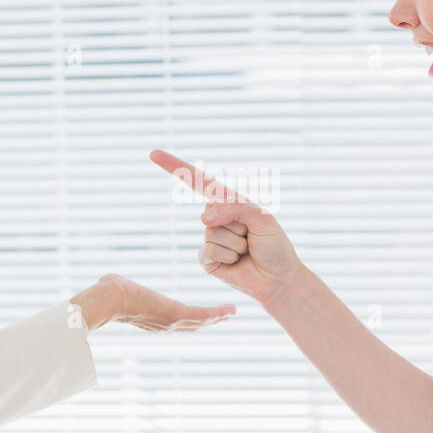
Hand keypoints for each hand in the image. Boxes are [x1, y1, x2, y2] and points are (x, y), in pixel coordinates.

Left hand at [97, 272, 235, 331]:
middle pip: (193, 325)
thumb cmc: (105, 294)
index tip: (204, 317)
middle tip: (225, 317)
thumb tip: (108, 279)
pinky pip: (202, 315)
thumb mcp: (117, 288)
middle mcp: (164, 325)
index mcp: (152, 320)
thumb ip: (119, 285)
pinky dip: (217, 313)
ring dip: (218, 318)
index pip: (177, 322)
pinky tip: (230, 310)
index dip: (193, 320)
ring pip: (200, 322)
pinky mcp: (175, 314)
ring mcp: (171, 322)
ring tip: (232, 312)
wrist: (106, 300)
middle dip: (210, 322)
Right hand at [149, 149, 304, 304]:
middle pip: (211, 211)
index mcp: (229, 202)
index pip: (198, 181)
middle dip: (237, 224)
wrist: (278, 279)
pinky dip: (226, 257)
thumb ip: (234, 209)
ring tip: (247, 250)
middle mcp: (217, 217)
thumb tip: (203, 219)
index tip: (153, 154)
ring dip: (235, 244)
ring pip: (212, 232)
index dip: (175, 166)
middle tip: (251, 236)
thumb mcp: (262, 217)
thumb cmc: (274, 245)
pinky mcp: (206, 259)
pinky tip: (237, 262)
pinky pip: (208, 251)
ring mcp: (210, 238)